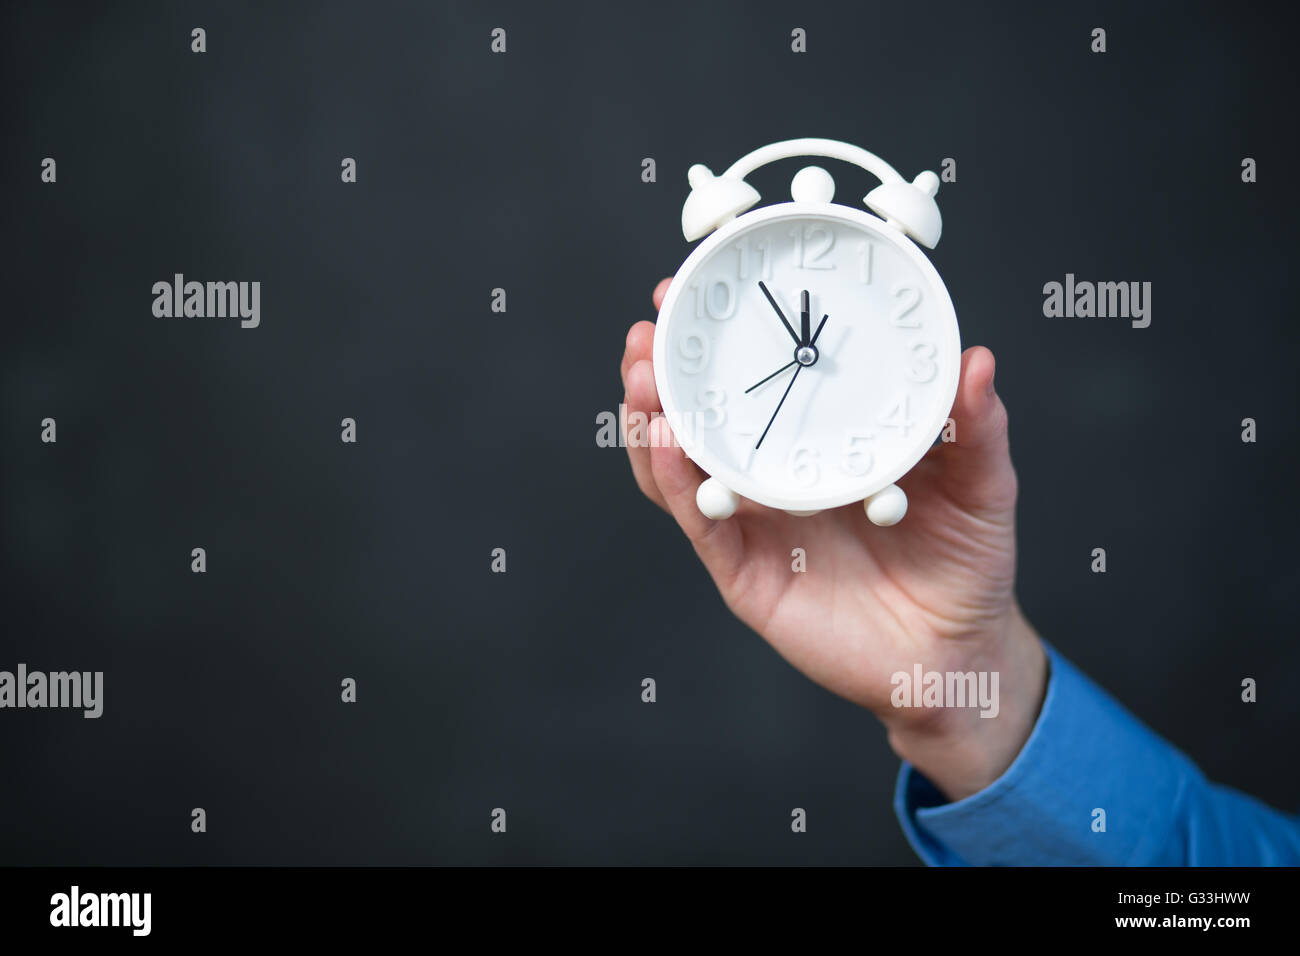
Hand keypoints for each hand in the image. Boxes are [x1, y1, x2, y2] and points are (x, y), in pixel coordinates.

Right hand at [620, 277, 1047, 800]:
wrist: (958, 653)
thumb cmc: (964, 562)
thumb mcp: (980, 483)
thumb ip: (975, 427)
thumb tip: (977, 360)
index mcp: (818, 445)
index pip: (758, 385)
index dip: (723, 340)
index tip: (702, 290)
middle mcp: (774, 479)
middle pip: (698, 420)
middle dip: (663, 372)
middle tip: (651, 328)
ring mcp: (753, 527)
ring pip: (682, 469)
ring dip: (653, 421)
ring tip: (643, 375)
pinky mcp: (745, 574)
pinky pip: (702, 525)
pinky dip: (679, 485)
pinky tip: (667, 445)